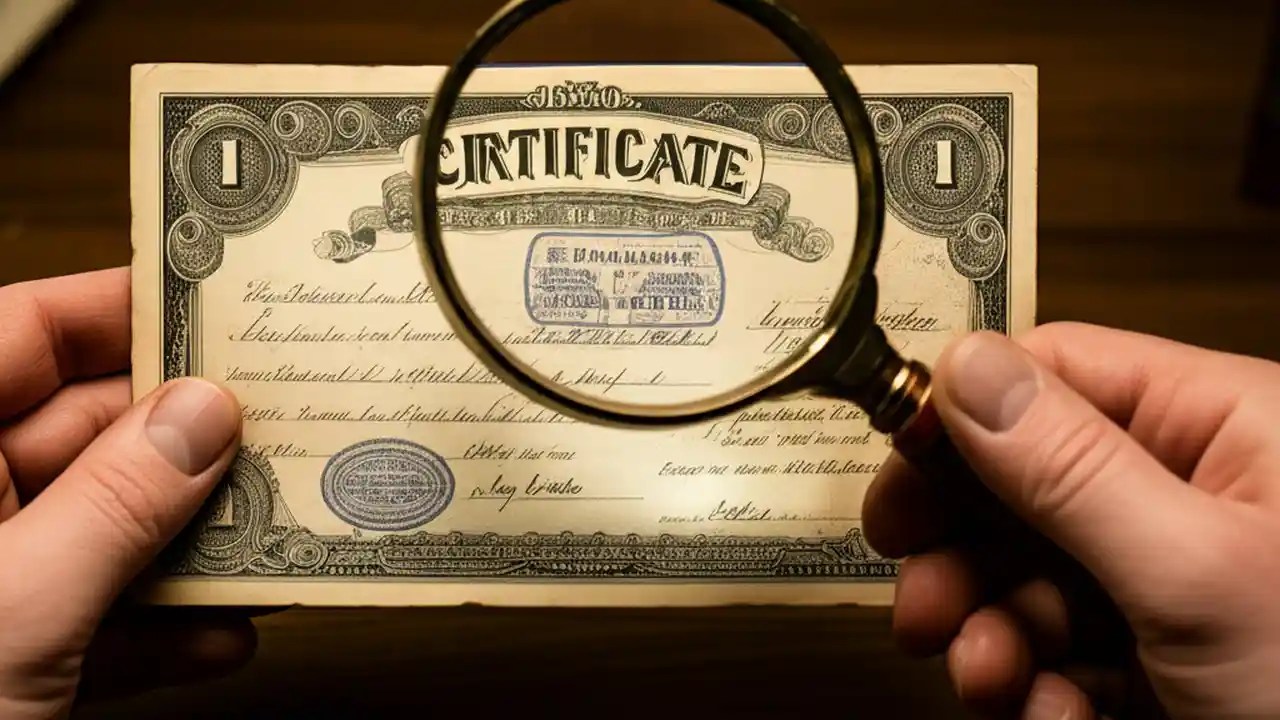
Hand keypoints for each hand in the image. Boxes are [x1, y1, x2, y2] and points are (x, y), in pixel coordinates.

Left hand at [0, 268, 253, 718]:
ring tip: (277, 538)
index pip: (20, 336)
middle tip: (288, 434)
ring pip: (101, 529)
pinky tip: (223, 640)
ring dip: (191, 545)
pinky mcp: (3, 654)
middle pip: (82, 436)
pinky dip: (157, 631)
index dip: (120, 309)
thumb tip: (205, 415)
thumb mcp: (7, 612)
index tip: (222, 299)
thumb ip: (112, 507)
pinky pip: (92, 615)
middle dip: (188, 446)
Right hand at [863, 322, 1279, 719]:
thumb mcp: (1193, 574)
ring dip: (991, 630)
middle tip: (917, 599)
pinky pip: (1061, 646)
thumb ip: (1071, 466)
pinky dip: (1037, 686)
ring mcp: (1173, 580)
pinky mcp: (1160, 654)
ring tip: (989, 679)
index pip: (1058, 373)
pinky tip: (1050, 717)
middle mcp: (1194, 491)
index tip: (892, 471)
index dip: (963, 415)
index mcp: (1226, 427)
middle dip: (963, 548)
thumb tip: (963, 364)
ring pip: (1030, 574)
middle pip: (1025, 482)